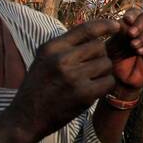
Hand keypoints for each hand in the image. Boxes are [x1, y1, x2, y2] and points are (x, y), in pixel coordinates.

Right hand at [10, 18, 122, 138]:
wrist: (25, 118)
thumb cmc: (38, 87)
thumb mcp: (43, 60)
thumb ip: (65, 46)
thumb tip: (96, 32)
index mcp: (51, 48)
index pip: (85, 29)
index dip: (105, 25)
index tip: (116, 26)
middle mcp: (61, 59)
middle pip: (99, 47)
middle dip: (100, 56)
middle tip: (89, 69)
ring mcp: (73, 77)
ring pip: (106, 64)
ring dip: (103, 72)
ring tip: (89, 81)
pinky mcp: (83, 94)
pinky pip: (109, 81)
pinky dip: (105, 86)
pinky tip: (94, 90)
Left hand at [106, 9, 142, 95]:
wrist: (119, 80)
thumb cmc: (113, 61)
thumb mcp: (113, 43)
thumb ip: (120, 30)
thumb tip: (127, 20)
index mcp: (131, 25)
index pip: (137, 12)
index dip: (134, 14)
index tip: (126, 20)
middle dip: (141, 23)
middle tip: (131, 34)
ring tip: (133, 46)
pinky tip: (140, 52)